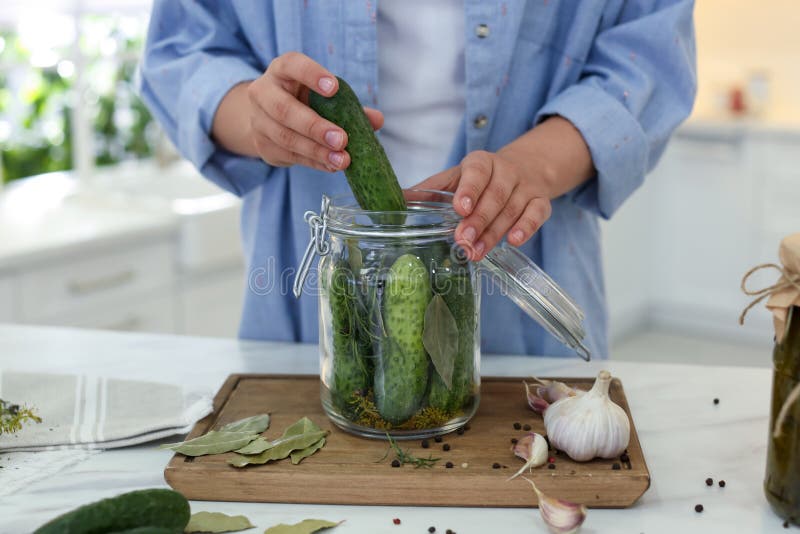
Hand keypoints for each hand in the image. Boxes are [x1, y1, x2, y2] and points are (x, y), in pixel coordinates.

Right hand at [214, 52, 382, 169]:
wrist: (266, 116)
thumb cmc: (302, 99)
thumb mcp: (321, 95)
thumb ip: (348, 105)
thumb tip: (376, 120)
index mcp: (281, 71)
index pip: (292, 65)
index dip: (311, 74)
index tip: (334, 88)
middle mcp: (264, 93)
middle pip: (284, 109)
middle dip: (315, 126)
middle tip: (342, 139)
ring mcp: (259, 121)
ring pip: (286, 137)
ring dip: (316, 151)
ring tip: (342, 159)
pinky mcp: (263, 145)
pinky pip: (289, 155)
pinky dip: (314, 162)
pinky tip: (332, 165)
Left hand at [415, 150, 552, 260]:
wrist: (524, 168)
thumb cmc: (479, 179)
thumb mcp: (453, 179)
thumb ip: (428, 191)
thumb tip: (396, 200)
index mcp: (481, 162)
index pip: (477, 171)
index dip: (469, 189)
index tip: (459, 208)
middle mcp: (506, 171)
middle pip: (495, 195)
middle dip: (478, 220)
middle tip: (463, 240)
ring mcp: (525, 186)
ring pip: (512, 208)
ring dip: (494, 232)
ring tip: (476, 252)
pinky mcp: (541, 201)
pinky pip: (538, 213)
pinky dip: (527, 227)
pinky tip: (514, 241)